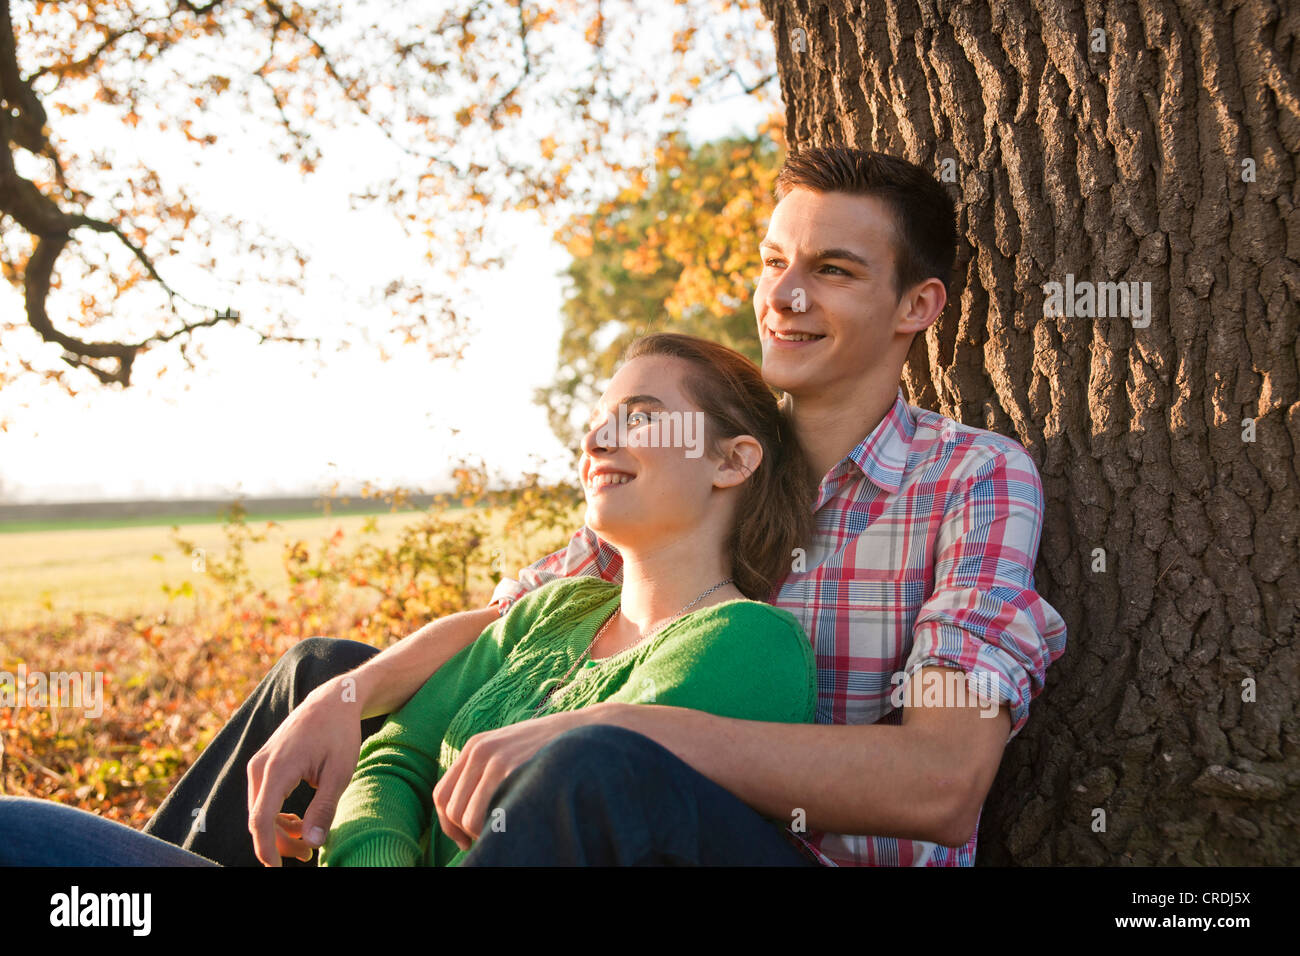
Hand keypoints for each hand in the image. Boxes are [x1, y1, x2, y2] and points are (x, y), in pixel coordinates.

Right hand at [246, 677, 362, 865]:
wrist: (332, 701)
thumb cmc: (339, 733)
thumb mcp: (340, 773)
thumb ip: (324, 808)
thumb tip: (310, 843)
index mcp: (278, 768)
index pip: (261, 819)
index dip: (267, 849)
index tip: (277, 869)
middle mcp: (260, 766)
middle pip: (258, 819)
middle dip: (278, 843)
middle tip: (307, 856)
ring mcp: (258, 764)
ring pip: (259, 811)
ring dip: (278, 831)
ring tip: (306, 840)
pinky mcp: (262, 764)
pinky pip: (262, 799)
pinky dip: (276, 816)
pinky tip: (297, 821)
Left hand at [433, 704, 615, 850]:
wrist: (588, 732)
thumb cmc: (552, 748)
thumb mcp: (511, 748)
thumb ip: (487, 770)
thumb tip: (467, 810)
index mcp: (475, 746)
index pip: (441, 794)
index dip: (448, 823)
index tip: (464, 838)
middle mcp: (480, 751)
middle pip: (453, 809)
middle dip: (465, 832)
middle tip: (488, 840)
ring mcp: (497, 760)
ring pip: (467, 817)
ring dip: (483, 833)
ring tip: (505, 832)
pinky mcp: (514, 770)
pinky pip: (491, 815)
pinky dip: (498, 829)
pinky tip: (516, 826)